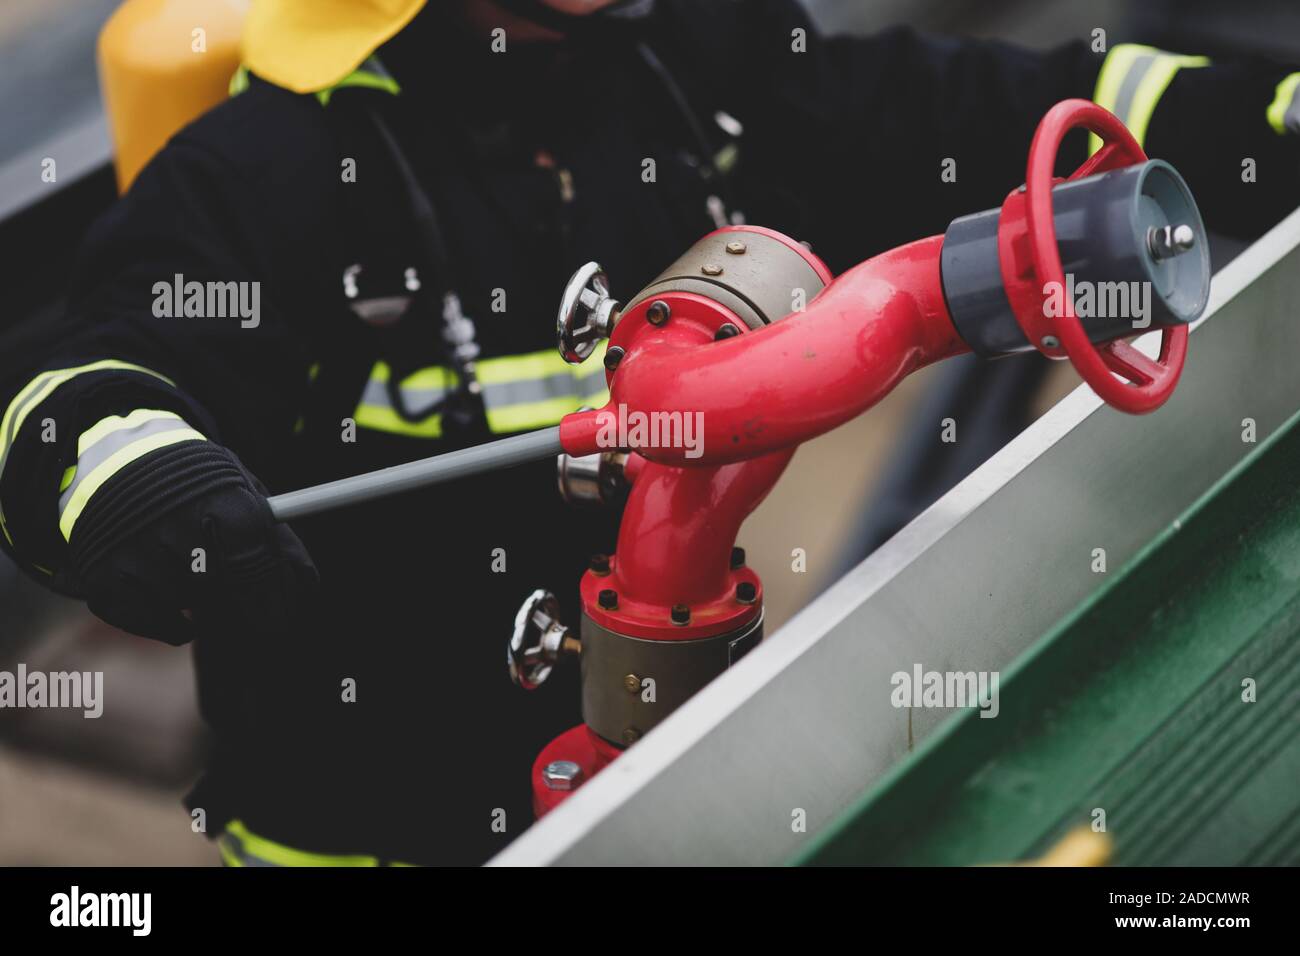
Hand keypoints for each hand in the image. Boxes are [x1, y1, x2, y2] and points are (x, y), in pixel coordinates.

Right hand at [68, 440, 316, 644]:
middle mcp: (173, 526)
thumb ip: (276, 539)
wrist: (118, 461)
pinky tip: (173, 597)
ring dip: (198, 598)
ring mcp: (134, 553)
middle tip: (236, 590)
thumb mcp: (243, 491)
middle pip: (221, 589)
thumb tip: (307, 588)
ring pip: (188, 604)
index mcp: (218, 499)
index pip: (252, 562)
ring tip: (189, 564)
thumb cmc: (198, 484)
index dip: (270, 596)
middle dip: (234, 596)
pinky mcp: (103, 577)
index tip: (278, 618)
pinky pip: (154, 622)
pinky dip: (170, 620)